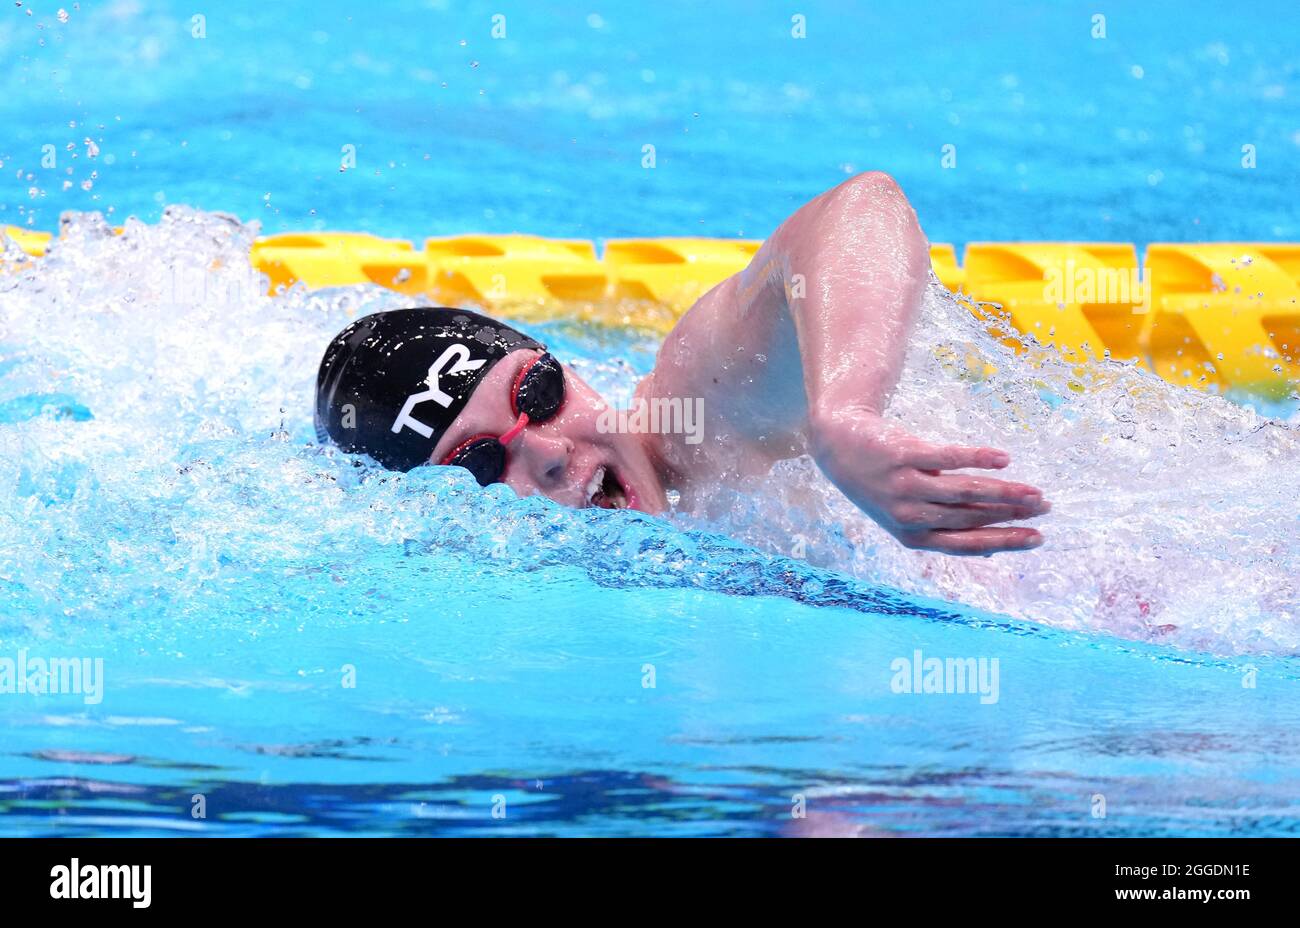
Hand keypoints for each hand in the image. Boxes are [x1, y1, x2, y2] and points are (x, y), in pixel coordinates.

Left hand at [810, 410, 1048, 555]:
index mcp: (911, 536)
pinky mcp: (903, 454)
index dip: (1004, 542)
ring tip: (1034, 491)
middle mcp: (908, 515)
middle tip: (1044, 508)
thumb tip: (991, 552)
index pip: (966, 544)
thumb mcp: (905, 516)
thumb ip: (943, 530)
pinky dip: (979, 459)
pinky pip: (948, 458)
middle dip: (1012, 515)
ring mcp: (904, 485)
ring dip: (1004, 493)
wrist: (838, 445)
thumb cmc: (880, 484)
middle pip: (971, 517)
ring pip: (964, 492)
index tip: (1037, 539)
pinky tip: (1004, 459)